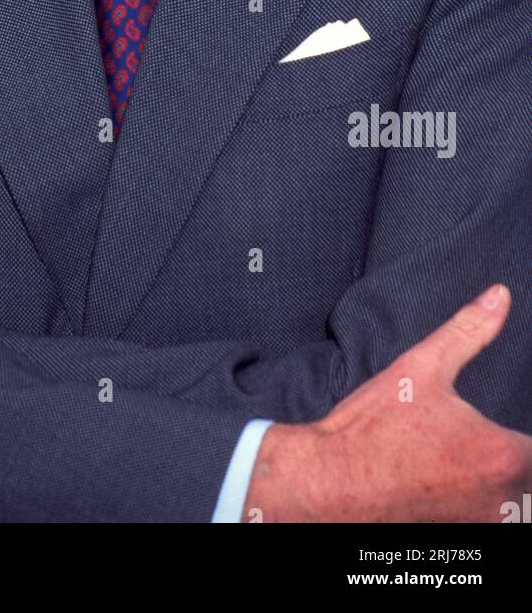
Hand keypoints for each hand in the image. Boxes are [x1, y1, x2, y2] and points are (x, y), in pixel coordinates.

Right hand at [243, 284, 531, 521]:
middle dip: (517, 462)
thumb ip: (469, 331)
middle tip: (484, 445)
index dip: (525, 439)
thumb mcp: (422, 368)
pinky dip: (482, 510)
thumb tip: (500, 296)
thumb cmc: (374, 429)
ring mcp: (481, 529)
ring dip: (505, 490)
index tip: (508, 432)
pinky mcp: (461, 545)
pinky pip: (488, 525)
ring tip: (470, 466)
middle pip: (530, 483)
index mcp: (504, 456)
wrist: (330, 484)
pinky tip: (455, 490)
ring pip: (516, 509)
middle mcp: (502, 503)